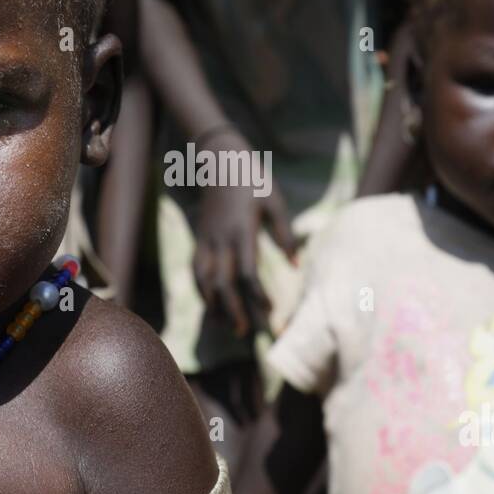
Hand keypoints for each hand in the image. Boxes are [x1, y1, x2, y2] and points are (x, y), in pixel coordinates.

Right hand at [192, 130, 295, 337]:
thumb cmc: (253, 179)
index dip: (256, 296)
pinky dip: (202, 291)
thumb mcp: (275, 201)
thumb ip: (285, 234)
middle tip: (246, 332)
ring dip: (214, 306)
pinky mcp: (200, 238)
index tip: (270, 312)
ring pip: (204, 280)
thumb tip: (296, 265)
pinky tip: (212, 305)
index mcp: (242, 230)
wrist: (220, 161)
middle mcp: (220, 239)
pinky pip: (196, 270)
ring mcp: (206, 240)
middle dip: (233, 310)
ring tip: (227, 326)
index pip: (246, 272)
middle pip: (222, 283)